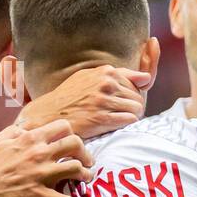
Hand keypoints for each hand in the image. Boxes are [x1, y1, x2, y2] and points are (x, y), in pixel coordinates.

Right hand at [0, 120, 94, 196]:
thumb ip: (13, 132)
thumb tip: (25, 128)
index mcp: (29, 139)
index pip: (63, 127)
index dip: (72, 134)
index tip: (73, 145)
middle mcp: (39, 154)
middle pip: (75, 144)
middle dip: (85, 152)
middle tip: (86, 161)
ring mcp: (41, 175)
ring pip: (77, 169)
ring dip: (86, 175)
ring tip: (87, 180)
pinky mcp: (41, 195)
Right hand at [16, 65, 150, 139]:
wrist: (49, 114)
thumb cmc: (71, 96)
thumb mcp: (91, 77)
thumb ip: (121, 75)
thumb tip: (147, 78)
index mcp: (106, 71)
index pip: (137, 83)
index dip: (132, 95)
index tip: (122, 102)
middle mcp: (106, 83)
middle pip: (138, 97)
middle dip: (133, 107)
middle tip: (118, 114)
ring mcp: (104, 100)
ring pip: (137, 109)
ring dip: (131, 117)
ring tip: (116, 120)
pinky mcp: (102, 117)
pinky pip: (129, 120)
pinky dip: (125, 124)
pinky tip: (114, 125)